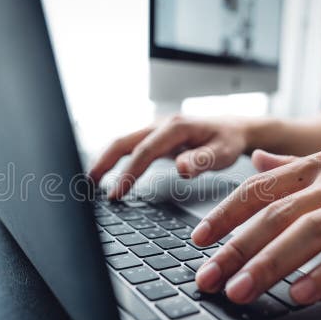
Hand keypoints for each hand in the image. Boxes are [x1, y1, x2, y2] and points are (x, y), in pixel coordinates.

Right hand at [88, 115, 250, 198]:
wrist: (234, 129)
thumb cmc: (228, 141)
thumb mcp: (223, 153)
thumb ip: (202, 161)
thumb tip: (181, 169)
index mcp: (175, 128)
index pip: (144, 152)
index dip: (127, 173)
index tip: (116, 194)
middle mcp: (161, 124)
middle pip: (123, 142)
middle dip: (103, 163)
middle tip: (87, 186)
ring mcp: (155, 129)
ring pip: (122, 143)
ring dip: (105, 161)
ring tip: (90, 183)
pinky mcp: (154, 137)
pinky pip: (130, 147)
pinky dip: (115, 160)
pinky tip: (108, 176)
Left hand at [192, 146, 320, 304]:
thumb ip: (294, 167)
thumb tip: (255, 163)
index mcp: (320, 165)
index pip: (262, 188)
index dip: (226, 213)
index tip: (200, 239)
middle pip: (278, 214)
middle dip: (237, 248)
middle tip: (209, 277)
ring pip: (312, 231)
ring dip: (272, 264)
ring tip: (243, 290)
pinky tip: (305, 292)